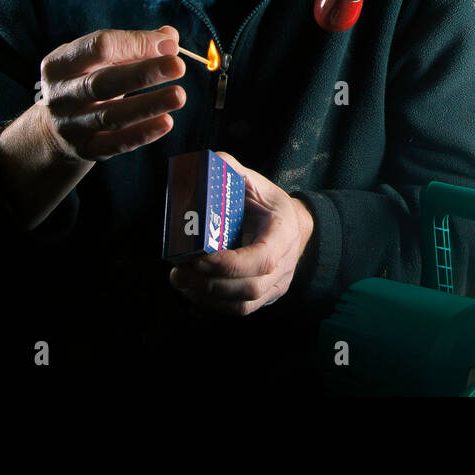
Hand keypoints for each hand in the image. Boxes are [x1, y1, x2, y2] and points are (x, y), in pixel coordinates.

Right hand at [0, 26, 185, 228]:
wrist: (55, 129)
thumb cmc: (86, 82)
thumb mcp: (99, 60)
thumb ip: (134, 45)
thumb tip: (169, 38)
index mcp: (60, 64)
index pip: (99, 47)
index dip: (136, 43)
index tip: (170, 44)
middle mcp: (61, 95)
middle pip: (103, 83)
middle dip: (143, 73)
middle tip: (178, 65)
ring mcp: (71, 126)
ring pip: (111, 116)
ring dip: (148, 105)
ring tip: (179, 95)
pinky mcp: (86, 150)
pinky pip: (115, 143)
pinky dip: (142, 133)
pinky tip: (166, 122)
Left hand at [169, 152, 315, 315]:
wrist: (297, 226)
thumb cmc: (270, 204)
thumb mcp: (256, 182)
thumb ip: (231, 171)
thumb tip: (203, 164)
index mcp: (284, 233)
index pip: (262, 259)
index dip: (230, 264)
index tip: (200, 258)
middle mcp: (285, 264)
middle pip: (251, 287)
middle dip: (210, 284)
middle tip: (177, 272)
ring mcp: (277, 285)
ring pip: (244, 304)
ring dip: (207, 297)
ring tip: (179, 280)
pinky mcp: (266, 297)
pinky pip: (240, 310)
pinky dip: (213, 305)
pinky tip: (192, 291)